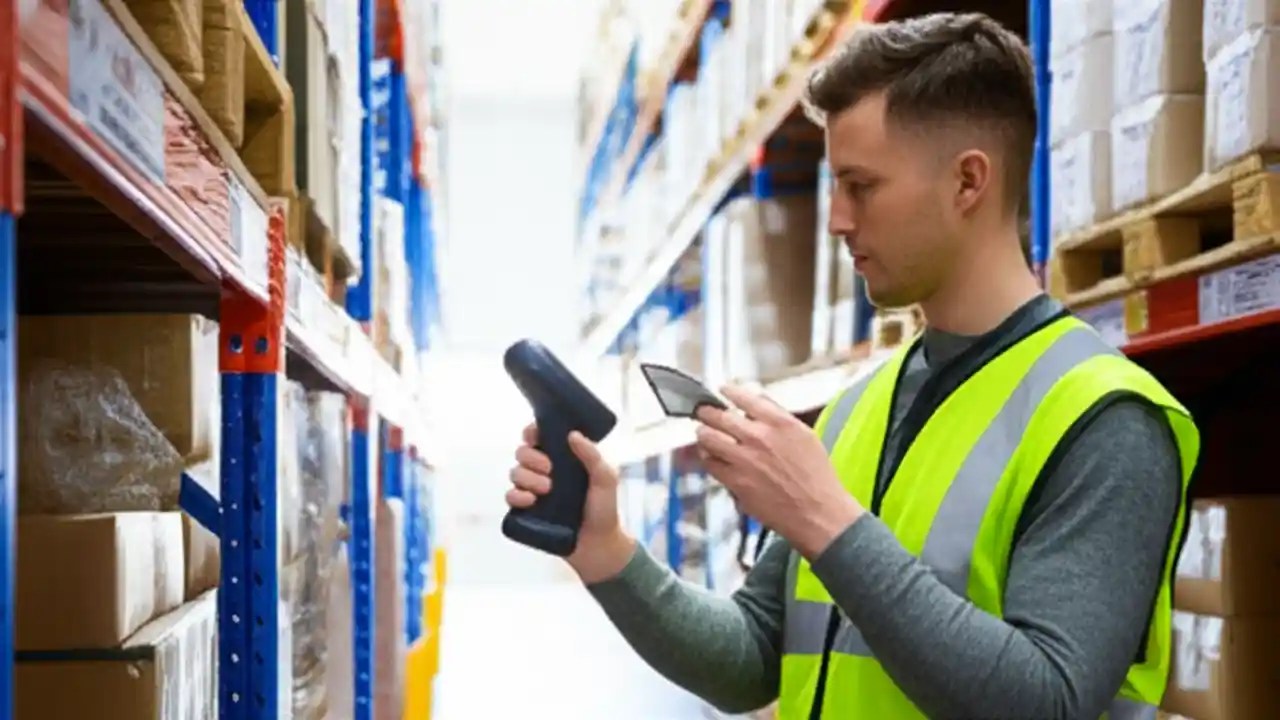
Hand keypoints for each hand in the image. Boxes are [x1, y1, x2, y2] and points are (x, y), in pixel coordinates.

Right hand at [507, 423, 635, 582]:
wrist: (597, 545)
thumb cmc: (604, 509)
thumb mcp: (605, 479)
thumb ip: (592, 456)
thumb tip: (572, 435)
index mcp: (563, 458)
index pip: (539, 436)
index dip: (532, 432)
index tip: (535, 436)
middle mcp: (545, 471)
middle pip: (522, 452)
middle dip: (531, 457)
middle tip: (549, 469)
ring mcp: (534, 490)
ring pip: (515, 472)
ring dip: (527, 477)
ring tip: (546, 490)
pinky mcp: (527, 510)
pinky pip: (510, 496)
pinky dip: (516, 496)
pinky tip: (530, 500)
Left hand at [695, 385, 863, 558]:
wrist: (816, 512)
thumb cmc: (816, 477)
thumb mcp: (805, 436)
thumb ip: (779, 417)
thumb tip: (759, 402)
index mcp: (780, 423)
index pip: (745, 397)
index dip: (729, 391)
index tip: (723, 390)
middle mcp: (759, 438)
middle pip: (720, 416)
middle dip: (707, 412)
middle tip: (703, 411)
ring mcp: (744, 460)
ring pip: (708, 438)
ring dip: (703, 433)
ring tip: (703, 433)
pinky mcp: (735, 482)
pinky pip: (710, 463)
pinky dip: (708, 457)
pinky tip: (710, 456)